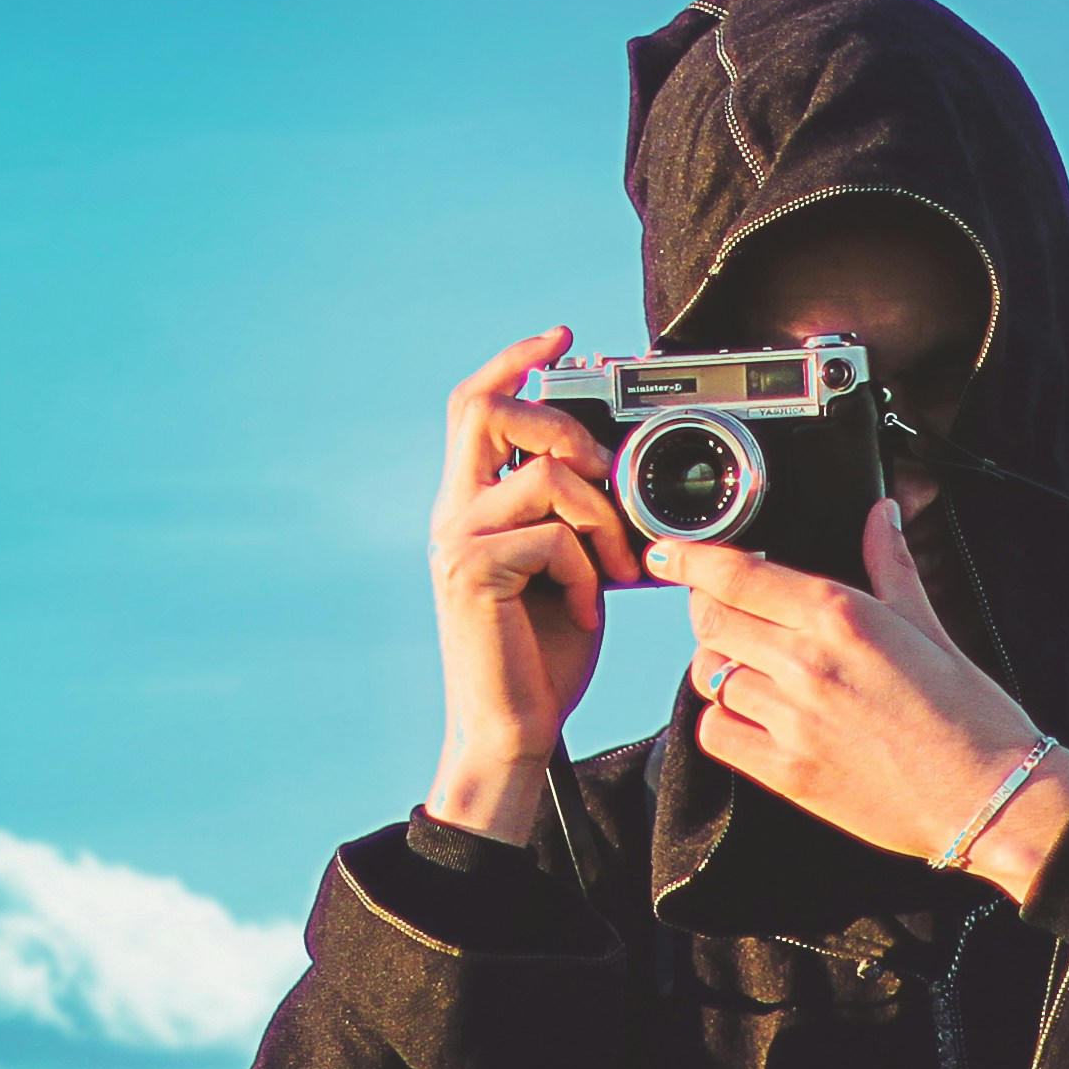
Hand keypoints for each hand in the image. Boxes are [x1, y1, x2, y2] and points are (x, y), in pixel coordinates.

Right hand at [426, 324, 645, 841]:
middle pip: (489, 410)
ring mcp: (456, 541)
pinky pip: (551, 536)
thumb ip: (572, 517)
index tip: (560, 335)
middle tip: (604, 474)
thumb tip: (615, 472)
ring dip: (601, 519)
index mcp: (470, 505)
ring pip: (544, 476)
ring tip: (614, 569)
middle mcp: (452, 514)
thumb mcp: (568, 569)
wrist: (515, 732)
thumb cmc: (543, 658)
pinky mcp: (472, 573)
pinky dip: (589, 571)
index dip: (513, 359)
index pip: (473, 404)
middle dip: (563, 425)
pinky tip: (589, 606)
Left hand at [655, 501, 1068, 904]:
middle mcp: (806, 661)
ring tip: (754, 671)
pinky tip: (753, 717)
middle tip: (726, 616)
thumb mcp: (927, 625)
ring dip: (721, 668)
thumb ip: (890, 566)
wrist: (986, 794)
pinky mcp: (786, 770)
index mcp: (840, 615)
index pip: (735, 573)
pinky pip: (716, 733)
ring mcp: (791, 718)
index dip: (689, 559)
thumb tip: (881, 515)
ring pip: (709, 676)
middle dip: (708, 612)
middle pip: (710, 621)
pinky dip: (723, 721)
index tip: (666, 553)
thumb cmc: (967, 713)